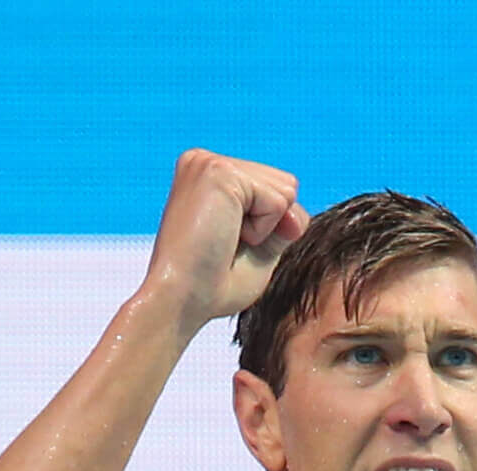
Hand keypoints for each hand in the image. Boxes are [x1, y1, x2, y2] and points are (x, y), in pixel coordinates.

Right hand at [141, 149, 309, 330]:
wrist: (179, 303)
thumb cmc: (210, 288)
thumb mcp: (259, 249)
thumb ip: (283, 222)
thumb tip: (297, 210)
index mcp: (208, 178)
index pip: (273, 189)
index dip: (267, 228)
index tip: (223, 247)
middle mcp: (203, 162)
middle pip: (285, 184)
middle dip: (269, 226)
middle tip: (223, 246)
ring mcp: (209, 163)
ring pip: (286, 190)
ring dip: (265, 228)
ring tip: (222, 241)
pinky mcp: (219, 173)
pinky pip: (278, 200)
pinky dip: (261, 230)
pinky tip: (224, 237)